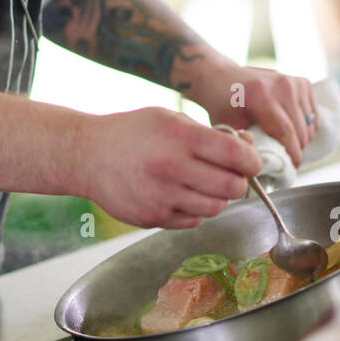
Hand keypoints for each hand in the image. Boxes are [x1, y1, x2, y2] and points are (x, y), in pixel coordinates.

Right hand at [70, 108, 262, 228]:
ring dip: (217, 198)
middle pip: (232, 188)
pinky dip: (195, 210)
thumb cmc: (131, 133)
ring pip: (215, 208)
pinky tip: (181, 194)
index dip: (252, 161)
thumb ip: (210, 134)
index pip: (237, 156)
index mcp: (180, 138)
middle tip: (230, 175)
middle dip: (239, 182)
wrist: (87, 155)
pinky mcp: (153, 218)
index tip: (250, 162)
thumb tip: (248, 147)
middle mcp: (172, 169)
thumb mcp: (171, 119)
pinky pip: (193, 221)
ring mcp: (162, 197)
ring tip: (203, 184)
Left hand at [188, 62, 317, 168]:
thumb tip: (265, 172)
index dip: (292, 156)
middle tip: (283, 159)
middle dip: (296, 150)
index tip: (291, 170)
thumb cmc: (221, 106)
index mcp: (260, 95)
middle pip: (301, 131)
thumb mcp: (227, 129)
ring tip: (283, 143)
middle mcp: (282, 85)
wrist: (222, 78)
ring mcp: (294, 81)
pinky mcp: (303, 82)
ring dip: (302, 139)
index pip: (286, 133)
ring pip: (310, 125)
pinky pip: (313, 115)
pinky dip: (306, 127)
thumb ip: (246, 148)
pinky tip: (290, 129)